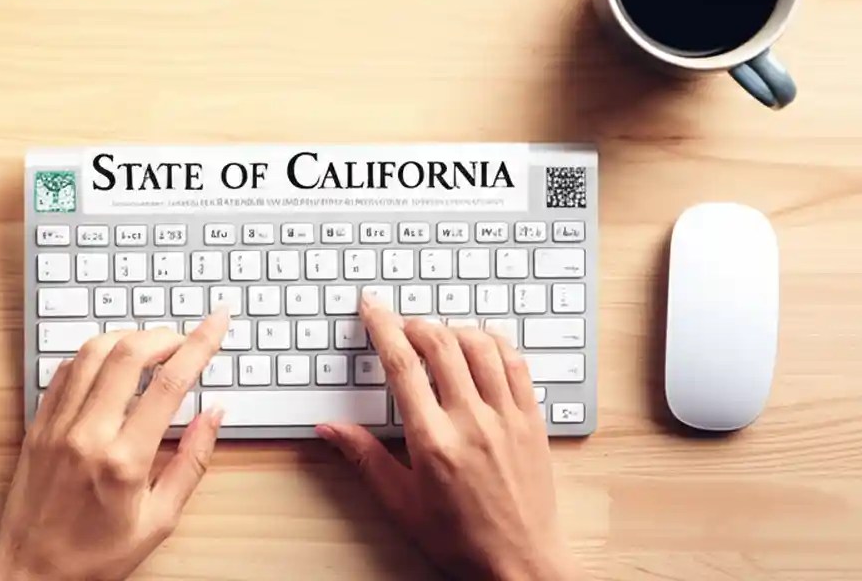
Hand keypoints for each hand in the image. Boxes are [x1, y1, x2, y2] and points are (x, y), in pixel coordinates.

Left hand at [0, 312, 228, 580]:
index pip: (170, 382)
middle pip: (129, 353)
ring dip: (128, 337)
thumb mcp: (159, 520)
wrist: (31, 576)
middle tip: (186, 338)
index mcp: (123, 461)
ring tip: (151, 346)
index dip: (201, 343)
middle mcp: (86, 434)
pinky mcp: (37, 426)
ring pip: (93, 352)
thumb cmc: (95, 558)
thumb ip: (192, 463)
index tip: (218, 321)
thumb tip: (214, 415)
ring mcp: (56, 426)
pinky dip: (93, 355)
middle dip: (165, 334)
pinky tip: (111, 364)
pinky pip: (65, 371)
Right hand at [317, 297, 581, 580]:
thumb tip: (329, 429)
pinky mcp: (532, 421)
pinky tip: (482, 344)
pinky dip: (496, 343)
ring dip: (454, 329)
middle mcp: (472, 422)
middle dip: (415, 323)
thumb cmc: (460, 541)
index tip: (372, 306)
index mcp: (432, 441)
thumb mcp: (401, 503)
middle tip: (401, 323)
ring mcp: (507, 418)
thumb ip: (364, 458)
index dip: (382, 326)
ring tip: (438, 335)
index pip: (401, 365)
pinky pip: (516, 364)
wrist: (520, 565)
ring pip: (480, 345)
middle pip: (441, 344)